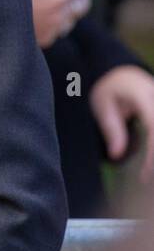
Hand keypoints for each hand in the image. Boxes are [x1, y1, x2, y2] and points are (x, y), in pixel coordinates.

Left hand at [89, 66, 153, 183]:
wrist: (121, 72)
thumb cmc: (109, 88)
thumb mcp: (101, 105)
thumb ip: (111, 129)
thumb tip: (116, 155)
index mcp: (141, 94)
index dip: (153, 151)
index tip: (146, 172)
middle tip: (146, 178)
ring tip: (147, 173)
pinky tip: (151, 164)